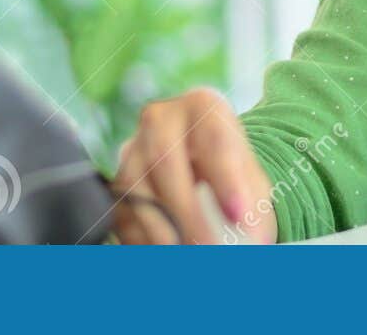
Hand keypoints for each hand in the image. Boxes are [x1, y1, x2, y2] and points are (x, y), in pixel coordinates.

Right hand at [110, 87, 276, 243]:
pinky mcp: (115, 185)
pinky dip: (143, 242)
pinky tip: (166, 258)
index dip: (227, 180)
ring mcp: (132, 150)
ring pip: (135, 190)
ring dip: (162, 233)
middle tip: (210, 249)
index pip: (214, 139)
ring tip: (189, 260)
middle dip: (189, 214)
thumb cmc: (232, 173)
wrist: (203, 171)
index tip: (240, 216)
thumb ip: (249, 200)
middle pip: (166, 162)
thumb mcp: (251, 178)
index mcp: (202, 106)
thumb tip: (248, 233)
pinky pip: (120, 215)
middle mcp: (160, 120)